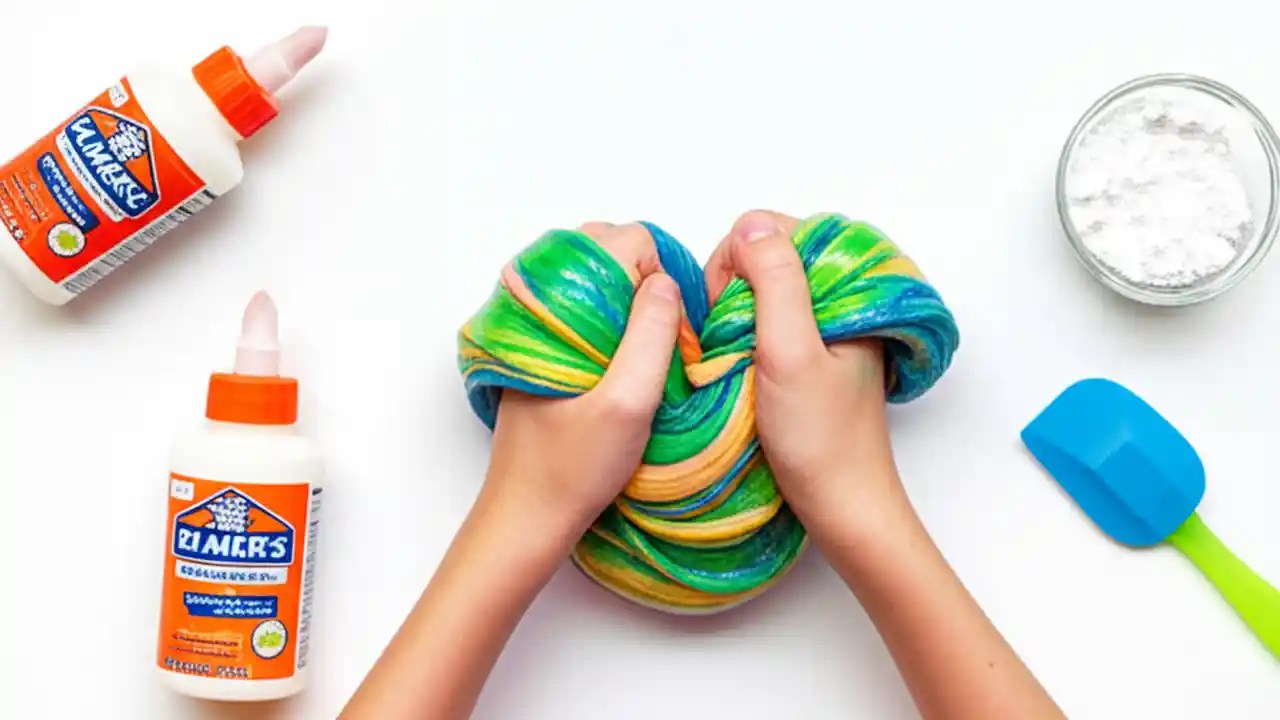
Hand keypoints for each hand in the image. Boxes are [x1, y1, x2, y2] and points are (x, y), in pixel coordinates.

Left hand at [343, 222, 680, 719]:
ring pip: (596, 277)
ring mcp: (537, 325)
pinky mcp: (542, 349)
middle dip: (646, 276)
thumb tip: (667, 282)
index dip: (662, 273)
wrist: (526, 517)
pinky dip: (612, 316)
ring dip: (630, 296)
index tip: (673, 326)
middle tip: (665, 332)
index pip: (623, 240)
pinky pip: (584, 305)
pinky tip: (626, 358)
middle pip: (607, 247)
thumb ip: (651, 335)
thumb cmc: (575, 468)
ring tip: (648, 346)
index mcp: (554, 306)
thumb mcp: (629, 404)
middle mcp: (538, 304)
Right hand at [704, 210, 901, 529]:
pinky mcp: (811, 352)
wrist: (842, 505)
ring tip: (736, 359)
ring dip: (735, 315)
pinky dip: (744, 335)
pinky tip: (741, 367)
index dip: (738, 262)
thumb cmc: (819, 439)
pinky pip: (767, 319)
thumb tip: (751, 224)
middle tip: (733, 343)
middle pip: (765, 255)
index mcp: (844, 286)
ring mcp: (825, 325)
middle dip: (734, 289)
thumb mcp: (789, 352)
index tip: (730, 314)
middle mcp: (838, 298)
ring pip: (761, 289)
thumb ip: (775, 281)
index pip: (774, 230)